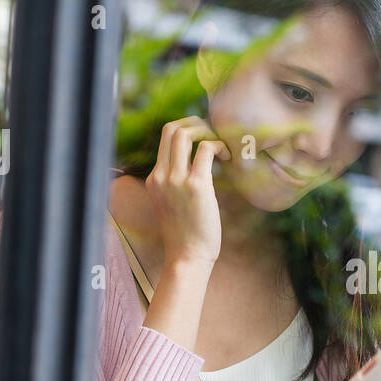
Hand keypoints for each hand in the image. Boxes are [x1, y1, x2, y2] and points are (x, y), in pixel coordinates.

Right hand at [147, 115, 231, 267]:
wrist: (187, 257)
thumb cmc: (186, 235)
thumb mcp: (172, 205)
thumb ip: (176, 185)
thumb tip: (197, 168)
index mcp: (154, 179)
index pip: (164, 138)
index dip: (185, 129)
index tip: (203, 137)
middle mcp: (161, 175)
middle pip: (171, 128)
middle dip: (195, 124)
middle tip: (213, 135)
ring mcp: (176, 179)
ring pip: (185, 133)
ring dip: (206, 132)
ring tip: (221, 145)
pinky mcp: (196, 185)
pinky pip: (206, 149)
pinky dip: (218, 146)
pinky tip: (227, 157)